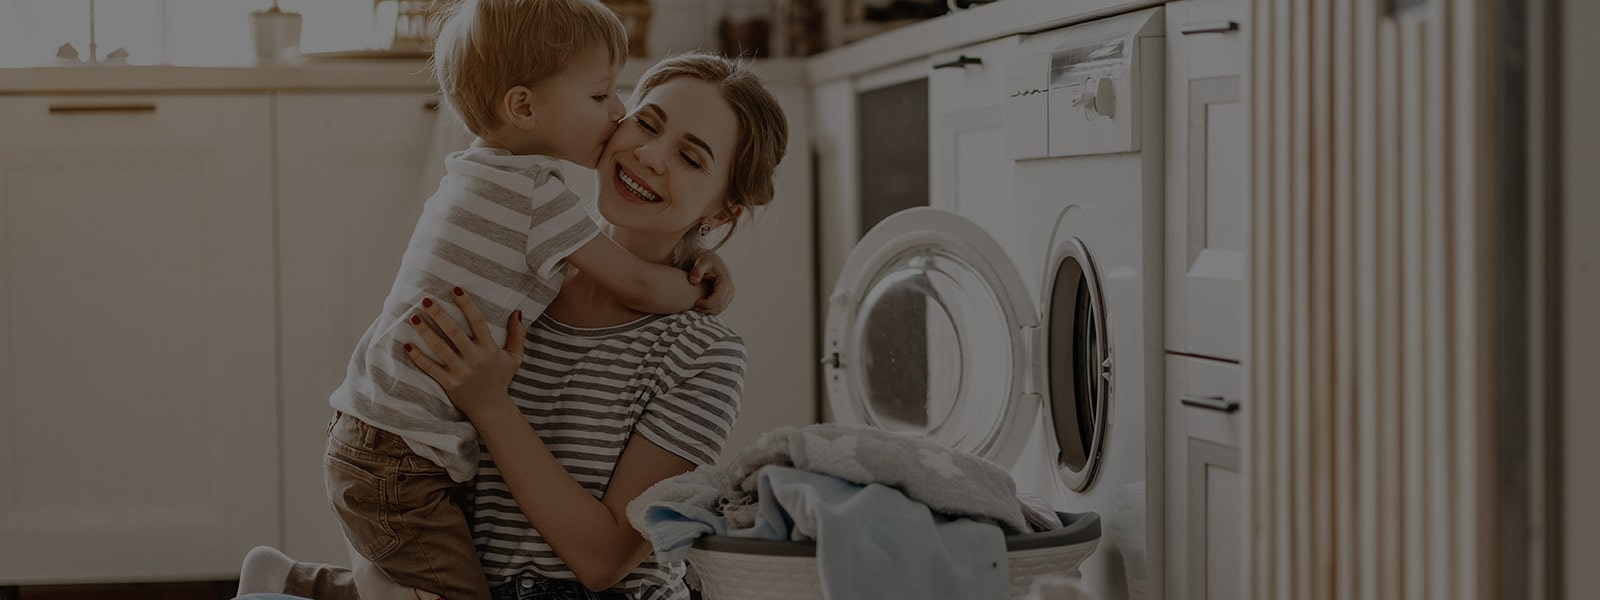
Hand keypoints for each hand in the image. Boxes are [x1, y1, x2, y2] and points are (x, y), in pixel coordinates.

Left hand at [401, 288, 524, 419]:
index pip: (478, 322)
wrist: (491, 409)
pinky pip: (431, 369)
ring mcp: (461, 372)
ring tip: (413, 318)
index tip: (455, 289)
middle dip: (439, 314)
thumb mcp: (515, 357)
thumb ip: (518, 335)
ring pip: (440, 349)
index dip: (467, 304)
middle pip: (454, 333)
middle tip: (424, 300)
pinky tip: (407, 346)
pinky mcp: (449, 384)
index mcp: (490, 350)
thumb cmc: (501, 379)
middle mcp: (475, 359)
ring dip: (425, 332)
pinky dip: (418, 358)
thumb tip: (517, 312)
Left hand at [689, 252, 734, 314]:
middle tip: (693, 306)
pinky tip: (700, 305)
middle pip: (719, 307)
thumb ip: (697, 271)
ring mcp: (730, 296)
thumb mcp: (701, 263)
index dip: (707, 304)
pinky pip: (718, 309)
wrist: (712, 261)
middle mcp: (731, 290)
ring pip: (719, 310)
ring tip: (695, 306)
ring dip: (707, 311)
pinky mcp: (726, 299)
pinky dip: (709, 309)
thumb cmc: (706, 261)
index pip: (718, 299)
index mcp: (726, 282)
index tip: (696, 303)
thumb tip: (693, 281)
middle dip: (706, 309)